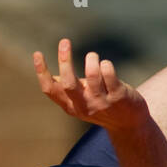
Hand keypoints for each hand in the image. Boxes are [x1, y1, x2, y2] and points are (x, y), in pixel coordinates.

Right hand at [33, 39, 148, 132]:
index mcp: (70, 106)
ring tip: (92, 56)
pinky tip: (105, 64)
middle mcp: (84, 106)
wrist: (129, 124)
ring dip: (92, 60)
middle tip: (64, 42)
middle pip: (68, 83)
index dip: (42, 72)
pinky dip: (106, 65)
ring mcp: (101, 102)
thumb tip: (51, 77)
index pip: (50, 90)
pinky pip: (109, 74)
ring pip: (93, 75)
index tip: (38, 53)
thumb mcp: (81, 102)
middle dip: (64, 61)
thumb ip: (68, 91)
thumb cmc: (102, 105)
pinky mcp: (118, 97)